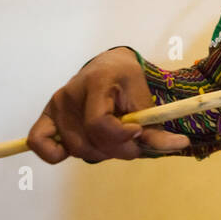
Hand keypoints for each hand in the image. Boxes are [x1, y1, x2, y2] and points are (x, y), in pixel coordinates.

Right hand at [26, 48, 188, 163]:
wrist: (107, 65)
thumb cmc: (127, 79)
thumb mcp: (144, 98)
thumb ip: (156, 126)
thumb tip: (181, 144)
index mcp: (96, 82)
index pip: (99, 123)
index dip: (120, 136)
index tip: (138, 131)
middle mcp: (69, 94)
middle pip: (88, 141)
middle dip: (116, 150)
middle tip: (133, 144)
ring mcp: (55, 106)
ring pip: (75, 149)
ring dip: (99, 153)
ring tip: (114, 140)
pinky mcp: (46, 116)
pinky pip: (39, 143)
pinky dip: (56, 154)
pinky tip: (84, 146)